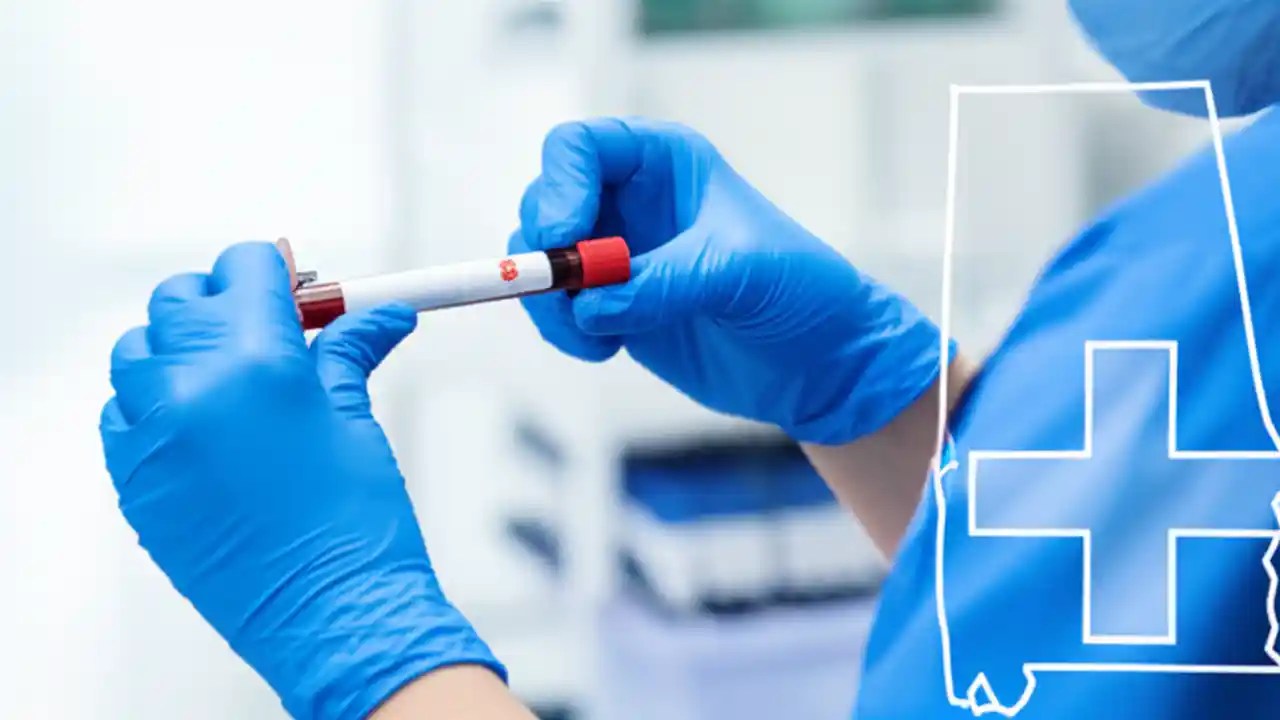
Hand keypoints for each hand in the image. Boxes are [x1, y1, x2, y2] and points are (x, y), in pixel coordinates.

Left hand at [99, 241, 501, 718]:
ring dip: (179, 346)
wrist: (333, 615)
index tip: (296, 287)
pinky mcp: (132, 479)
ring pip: (138, 350)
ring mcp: (151, 435)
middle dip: (225, 299)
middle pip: (182, 299)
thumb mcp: (357, 421)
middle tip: (270, 324)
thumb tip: (381, 316)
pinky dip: (152, 403)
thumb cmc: (357, 526)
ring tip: (228, 375)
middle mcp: (191, 388)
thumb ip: (350, 355)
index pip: (245, 267)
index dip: (275, 269)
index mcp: (259, 362)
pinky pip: (120, 413)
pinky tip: (199, 425)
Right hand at [511, 118, 948, 443]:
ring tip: (594, 335)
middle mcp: (630, 200)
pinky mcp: (611, 308)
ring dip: (547, 300)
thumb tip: (592, 306)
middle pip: (545, 202)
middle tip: (572, 294)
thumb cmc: (801, 291)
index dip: (561, 186)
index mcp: (665, 162)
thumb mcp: (741, 272)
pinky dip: (561, 331)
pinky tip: (603, 349)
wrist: (821, 362)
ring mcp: (615, 256)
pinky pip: (555, 311)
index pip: (580, 148)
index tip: (567, 238)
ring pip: (538, 260)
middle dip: (544, 250)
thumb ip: (662, 282)